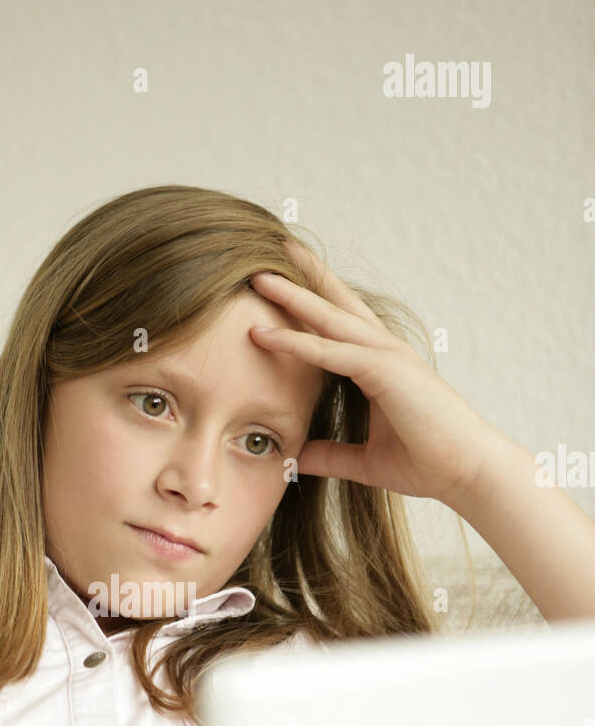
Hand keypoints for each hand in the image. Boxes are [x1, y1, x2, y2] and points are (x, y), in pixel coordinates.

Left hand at [248, 238, 503, 508]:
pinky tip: (265, 334)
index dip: (311, 304)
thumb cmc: (428, 462)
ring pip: (329, 318)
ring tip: (258, 277)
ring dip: (293, 296)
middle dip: (302, 279)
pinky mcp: (385, 370)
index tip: (282, 285)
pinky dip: (297, 342)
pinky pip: (330, 352)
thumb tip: (298, 457)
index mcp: (381, 365)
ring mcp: (387, 356)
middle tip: (271, 252)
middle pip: (335, 305)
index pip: (339, 326)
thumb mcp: (365, 460)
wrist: (467, 472)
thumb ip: (331, 455)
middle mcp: (384, 351)